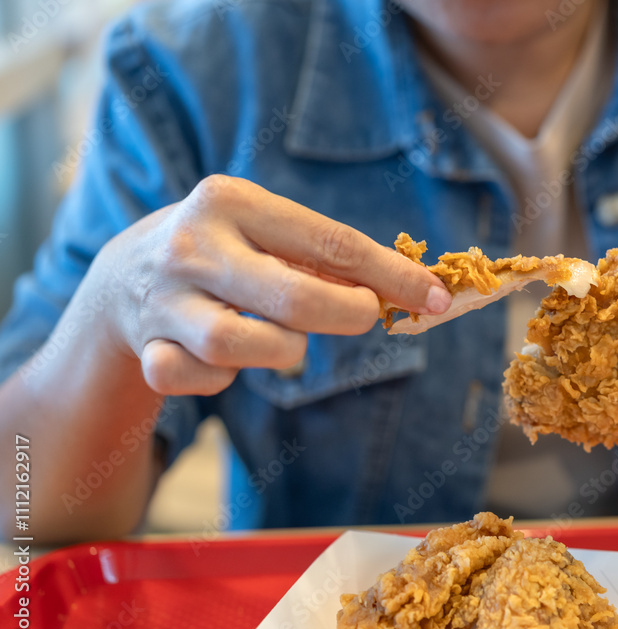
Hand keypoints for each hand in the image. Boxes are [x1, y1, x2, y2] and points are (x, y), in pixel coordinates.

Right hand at [83, 175, 451, 395]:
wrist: (121, 278)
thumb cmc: (226, 252)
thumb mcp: (265, 232)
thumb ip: (329, 258)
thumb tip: (414, 289)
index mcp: (231, 200)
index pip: (333, 242)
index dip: (394, 276)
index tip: (438, 297)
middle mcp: (191, 245)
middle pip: (294, 298)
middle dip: (346, 315)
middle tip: (365, 317)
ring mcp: (162, 299)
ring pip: (245, 345)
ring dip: (282, 351)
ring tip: (278, 336)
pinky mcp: (147, 350)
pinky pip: (203, 379)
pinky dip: (225, 379)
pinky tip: (219, 358)